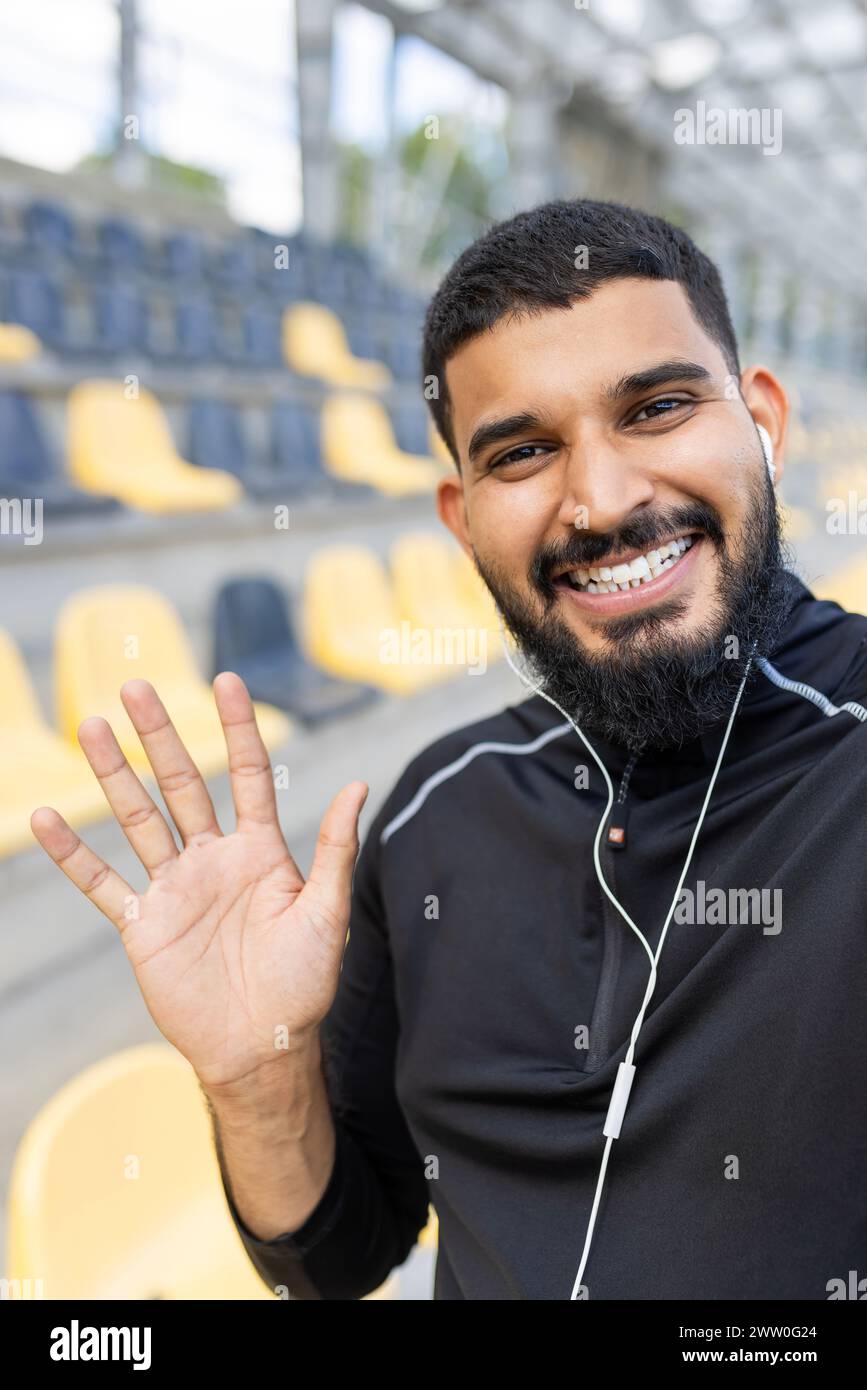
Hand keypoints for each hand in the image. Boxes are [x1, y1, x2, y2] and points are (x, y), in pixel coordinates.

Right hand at [30, 673, 367, 1093]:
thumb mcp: (326, 912)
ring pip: (137, 819)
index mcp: (260, 851)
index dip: (237, 728)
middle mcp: (213, 859)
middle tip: (135, 686)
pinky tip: (46, 821)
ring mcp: (175, 889)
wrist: (263, 1048)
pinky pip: (101, 883)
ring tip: (90, 728)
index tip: (227, 681)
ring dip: (113, 775)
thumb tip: (358, 783)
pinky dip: (72, 854)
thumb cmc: (304, 983)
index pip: (248, 774)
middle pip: (182, 784)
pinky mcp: (143, 925)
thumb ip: (335, 848)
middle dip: (160, 736)